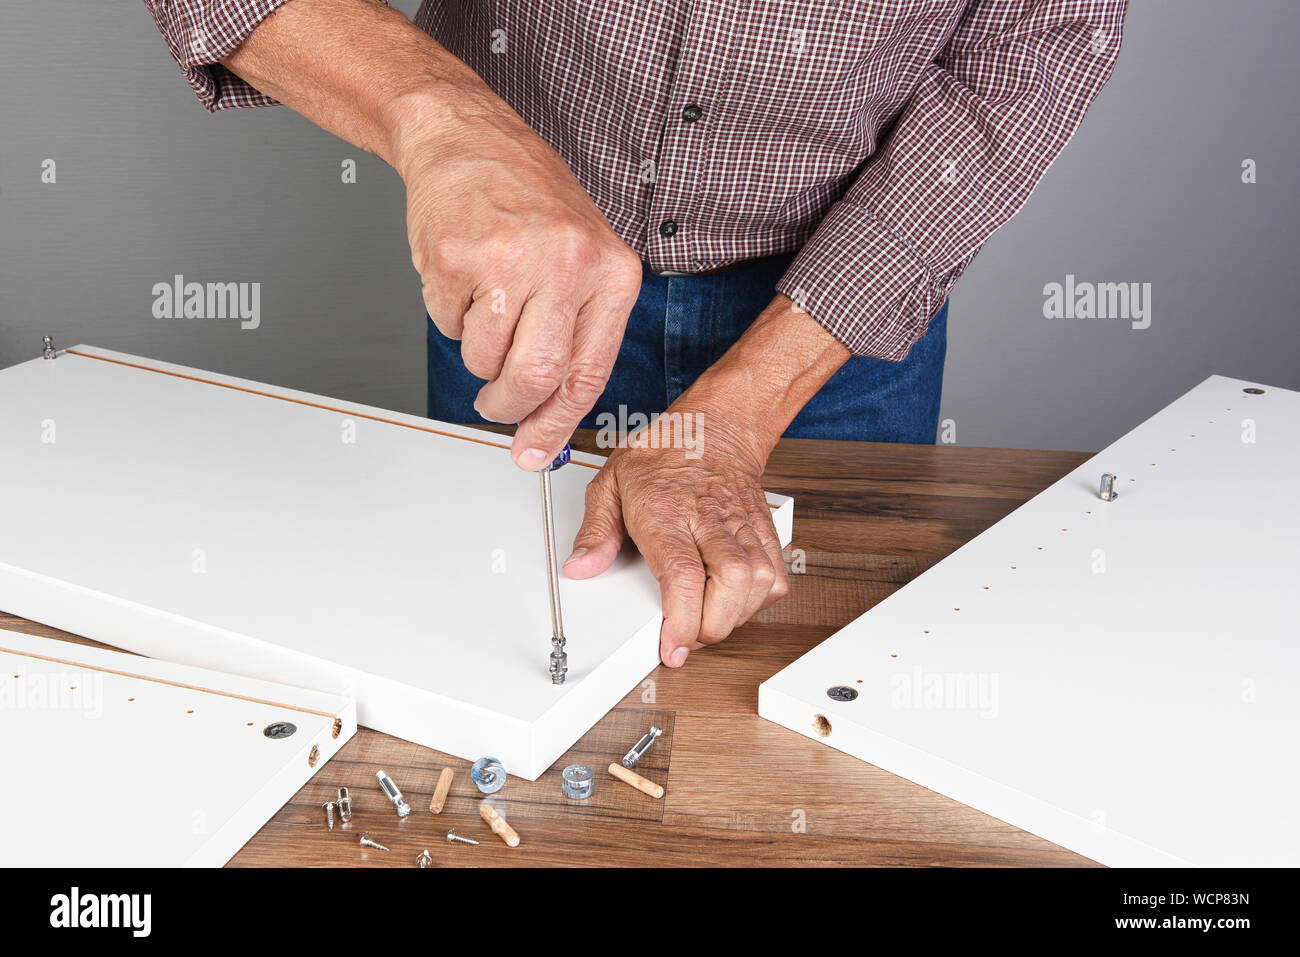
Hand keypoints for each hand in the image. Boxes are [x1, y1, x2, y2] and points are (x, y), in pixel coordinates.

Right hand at [220, 0, 639, 466]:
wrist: (470, 137)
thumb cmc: (530, 200)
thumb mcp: (584, 258)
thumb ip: (577, 335)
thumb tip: (551, 417)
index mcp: (612, 271)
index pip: (588, 374)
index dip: (557, 424)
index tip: (537, 452)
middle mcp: (568, 264)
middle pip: (536, 378)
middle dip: (509, 406)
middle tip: (495, 403)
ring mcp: (510, 259)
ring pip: (485, 358)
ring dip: (477, 352)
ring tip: (485, 304)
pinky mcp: (456, 257)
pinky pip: (449, 325)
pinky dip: (451, 315)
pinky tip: (463, 274)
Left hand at [563, 406, 788, 666]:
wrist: (714, 427)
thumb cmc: (663, 454)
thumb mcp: (611, 482)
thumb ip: (595, 529)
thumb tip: (581, 566)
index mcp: (668, 511)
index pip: (683, 574)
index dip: (682, 619)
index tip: (672, 645)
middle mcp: (710, 520)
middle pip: (732, 584)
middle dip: (713, 625)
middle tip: (689, 635)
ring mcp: (742, 526)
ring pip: (760, 583)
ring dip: (737, 615)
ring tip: (709, 619)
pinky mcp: (764, 532)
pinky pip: (776, 577)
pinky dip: (759, 601)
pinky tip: (735, 601)